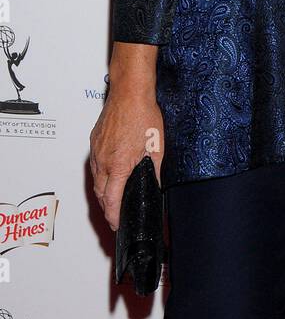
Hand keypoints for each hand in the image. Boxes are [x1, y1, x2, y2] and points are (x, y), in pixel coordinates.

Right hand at [89, 85, 163, 232]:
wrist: (129, 93)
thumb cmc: (144, 116)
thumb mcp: (156, 148)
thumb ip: (153, 171)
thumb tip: (154, 186)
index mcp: (119, 165)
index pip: (112, 200)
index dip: (113, 216)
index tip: (116, 225)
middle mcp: (104, 160)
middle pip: (100, 193)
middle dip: (107, 208)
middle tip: (115, 217)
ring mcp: (96, 151)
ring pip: (96, 179)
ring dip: (103, 192)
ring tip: (112, 199)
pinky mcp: (94, 142)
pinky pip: (95, 164)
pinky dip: (101, 175)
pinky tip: (110, 174)